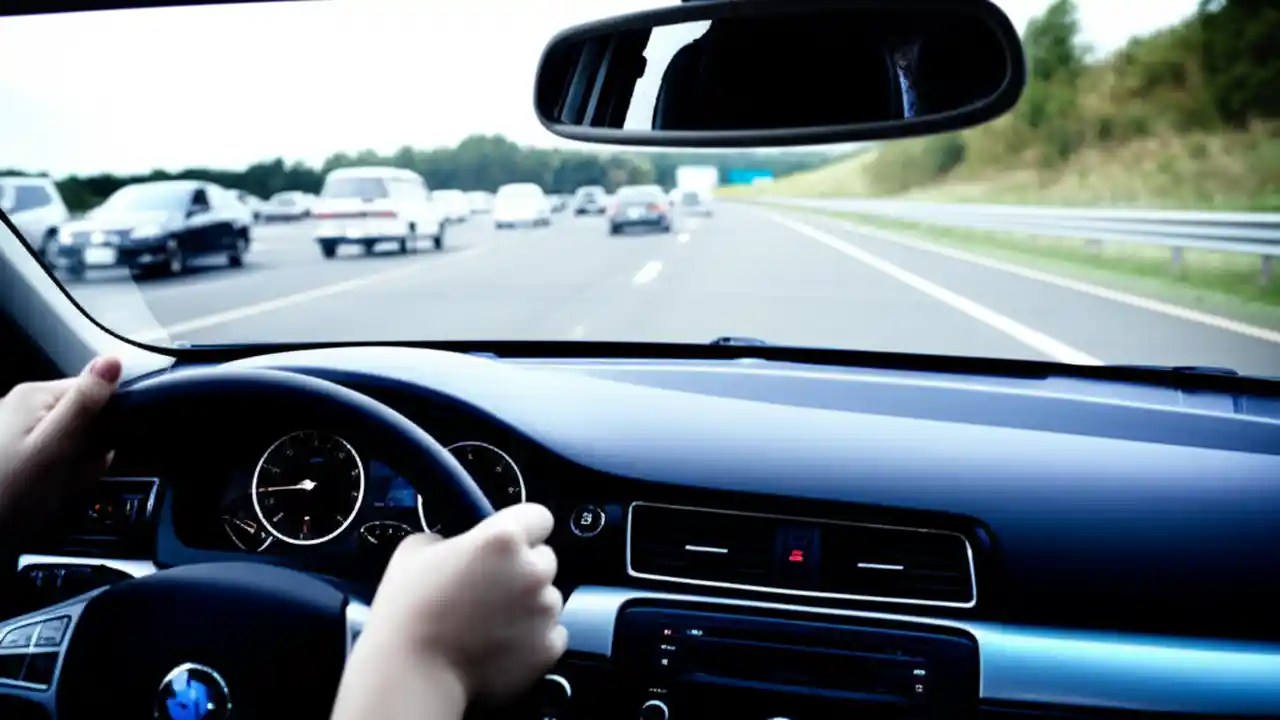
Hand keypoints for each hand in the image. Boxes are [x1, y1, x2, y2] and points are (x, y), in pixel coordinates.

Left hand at [0, 356, 121, 533]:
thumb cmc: (9, 491)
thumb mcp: (54, 448)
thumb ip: (84, 403)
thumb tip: (114, 360)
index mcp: (35, 395)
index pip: (96, 392)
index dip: (106, 424)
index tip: (94, 451)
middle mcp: (23, 404)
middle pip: (84, 419)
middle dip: (88, 451)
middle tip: (70, 475)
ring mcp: (16, 428)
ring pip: (70, 442)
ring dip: (73, 467)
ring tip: (55, 487)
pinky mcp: (13, 451)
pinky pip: (51, 456)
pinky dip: (54, 475)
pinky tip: (44, 490)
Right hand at [332, 503, 565, 719]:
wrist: (412, 672)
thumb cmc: (408, 609)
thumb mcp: (416, 550)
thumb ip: (450, 538)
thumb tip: (460, 545)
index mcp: (503, 538)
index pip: (539, 516)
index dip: (523, 528)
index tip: (509, 542)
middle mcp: (532, 571)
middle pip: (545, 558)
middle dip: (524, 568)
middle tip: (491, 587)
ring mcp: (545, 611)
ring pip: (548, 597)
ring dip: (528, 604)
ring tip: (491, 621)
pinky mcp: (548, 647)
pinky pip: (552, 632)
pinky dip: (533, 637)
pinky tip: (502, 644)